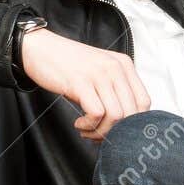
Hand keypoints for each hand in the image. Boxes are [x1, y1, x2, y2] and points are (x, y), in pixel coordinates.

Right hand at [19, 28, 150, 139]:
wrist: (40, 49)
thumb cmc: (69, 65)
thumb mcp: (100, 73)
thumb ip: (115, 91)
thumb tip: (124, 125)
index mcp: (124, 65)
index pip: (144, 102)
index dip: (132, 123)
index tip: (116, 130)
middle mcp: (115, 68)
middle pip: (131, 113)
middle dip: (116, 132)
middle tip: (99, 135)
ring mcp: (99, 74)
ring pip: (116, 116)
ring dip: (101, 131)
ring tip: (87, 130)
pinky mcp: (81, 82)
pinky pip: (97, 114)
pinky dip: (89, 126)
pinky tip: (79, 124)